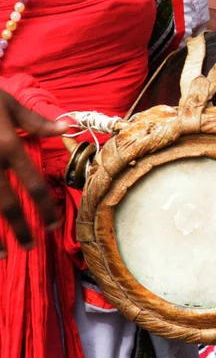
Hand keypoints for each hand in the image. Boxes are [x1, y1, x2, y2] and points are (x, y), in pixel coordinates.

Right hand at [0, 90, 68, 256]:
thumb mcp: (6, 102)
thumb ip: (35, 121)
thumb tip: (67, 128)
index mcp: (6, 146)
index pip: (33, 184)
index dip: (45, 207)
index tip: (53, 225)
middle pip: (6, 204)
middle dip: (19, 229)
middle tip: (31, 247)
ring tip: (1, 256)